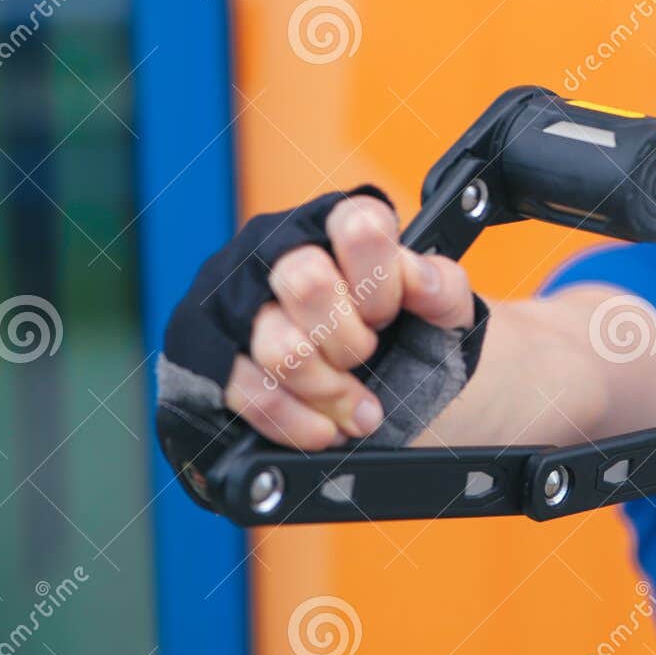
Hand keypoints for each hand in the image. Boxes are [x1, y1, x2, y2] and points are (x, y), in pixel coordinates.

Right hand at [237, 195, 474, 447]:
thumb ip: (443, 286)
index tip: (386, 314)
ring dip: (328, 390)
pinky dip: (295, 420)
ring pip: (276, 347)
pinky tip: (324, 428)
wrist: (379, 390)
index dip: (380, 282)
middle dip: (349, 340)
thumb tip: (417, 276)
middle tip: (367, 357)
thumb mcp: (444, 312)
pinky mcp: (212, 352)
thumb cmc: (407, 337)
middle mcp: (280, 251)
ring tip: (358, 408)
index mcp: (339, 227)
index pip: (358, 225)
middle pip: (306, 283)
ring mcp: (239, 301)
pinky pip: (246, 392)